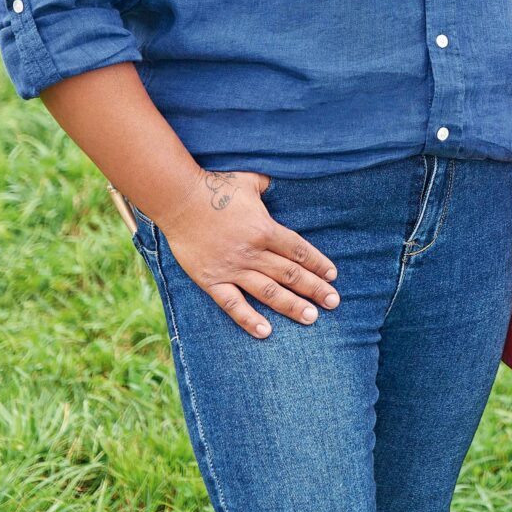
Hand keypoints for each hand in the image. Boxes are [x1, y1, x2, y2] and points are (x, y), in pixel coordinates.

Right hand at [156, 169, 340, 340]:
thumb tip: (285, 179)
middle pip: (290, 274)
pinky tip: (266, 332)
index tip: (333, 275)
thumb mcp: (251, 180)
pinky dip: (249, 319)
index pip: (299, 250)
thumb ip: (270, 185)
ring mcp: (232, 268)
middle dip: (314, 289)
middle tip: (334, 302)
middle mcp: (252, 252)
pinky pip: (232, 305)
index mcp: (265, 228)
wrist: (178, 199)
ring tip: (312, 317)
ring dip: (291, 306)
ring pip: (268, 292)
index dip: (318, 263)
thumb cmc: (216, 186)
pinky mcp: (211, 280)